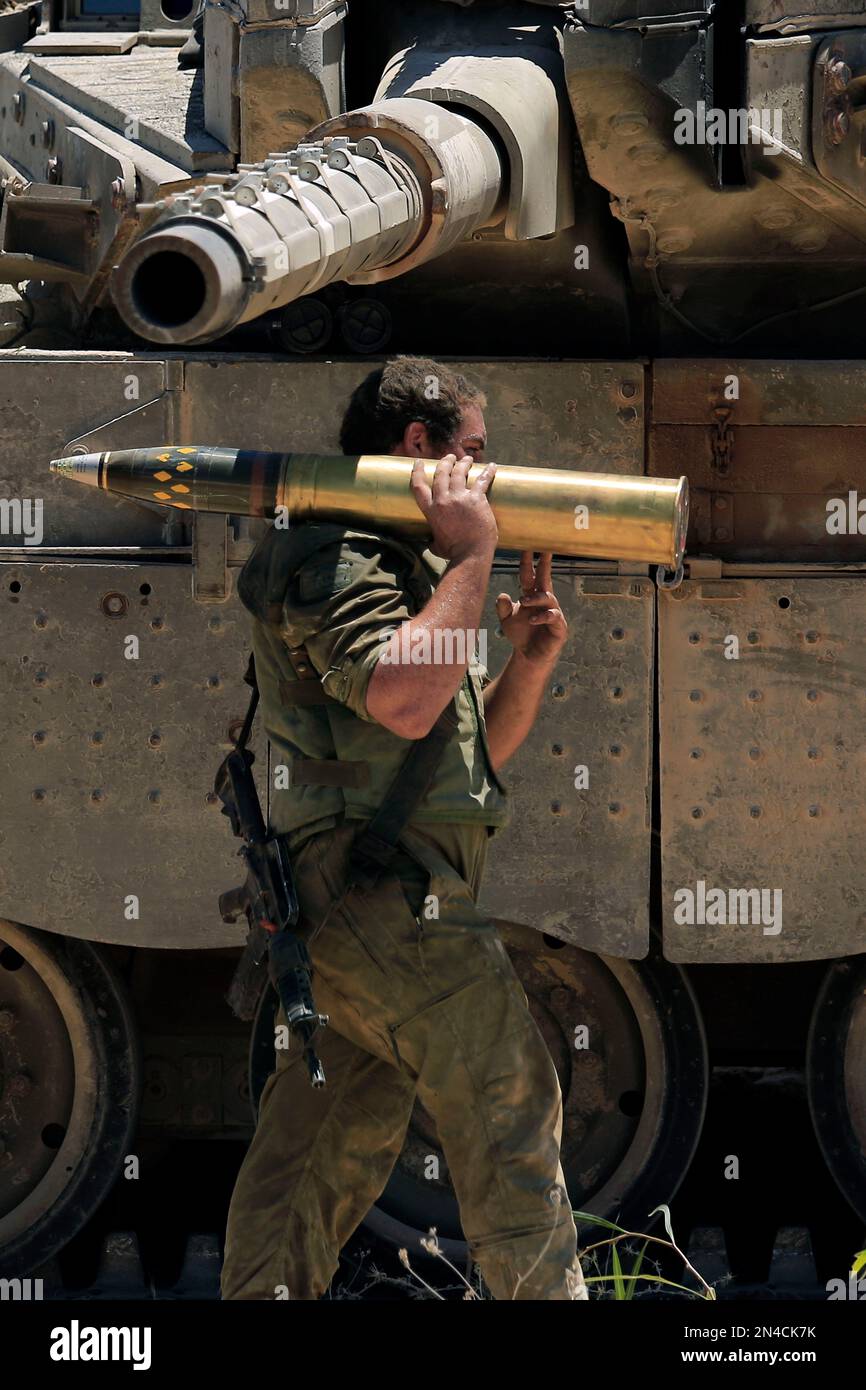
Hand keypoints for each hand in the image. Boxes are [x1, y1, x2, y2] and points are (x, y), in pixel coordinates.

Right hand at [410, 454, 497, 561]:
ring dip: (463, 463)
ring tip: (467, 459)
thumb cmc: (454, 552)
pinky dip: (488, 472)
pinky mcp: (477, 499)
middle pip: (441, 474)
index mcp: (431, 510)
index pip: (419, 486)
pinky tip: (492, 466)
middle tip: (450, 458)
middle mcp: (443, 500)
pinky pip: (482, 480)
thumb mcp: (436, 545)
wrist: (470, 554)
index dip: (418, 472)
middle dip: (445, 462)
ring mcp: (460, 498)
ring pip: (459, 472)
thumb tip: (429, 543)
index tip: (419, 462)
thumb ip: (432, 540)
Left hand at [496, 551, 566, 666]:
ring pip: (548, 598)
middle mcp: (545, 601)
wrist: (529, 656)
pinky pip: (553, 617)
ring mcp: (553, 613)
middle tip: (545, 551)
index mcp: (532, 596)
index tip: (527, 547)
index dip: (528, 562)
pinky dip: (542, 617)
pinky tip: (532, 620)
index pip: (530, 576)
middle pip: (546, 579)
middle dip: (545, 564)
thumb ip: (503, 608)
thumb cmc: (520, 634)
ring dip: (536, 598)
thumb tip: (503, 595)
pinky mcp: (559, 627)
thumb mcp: (506, 620)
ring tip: (523, 601)